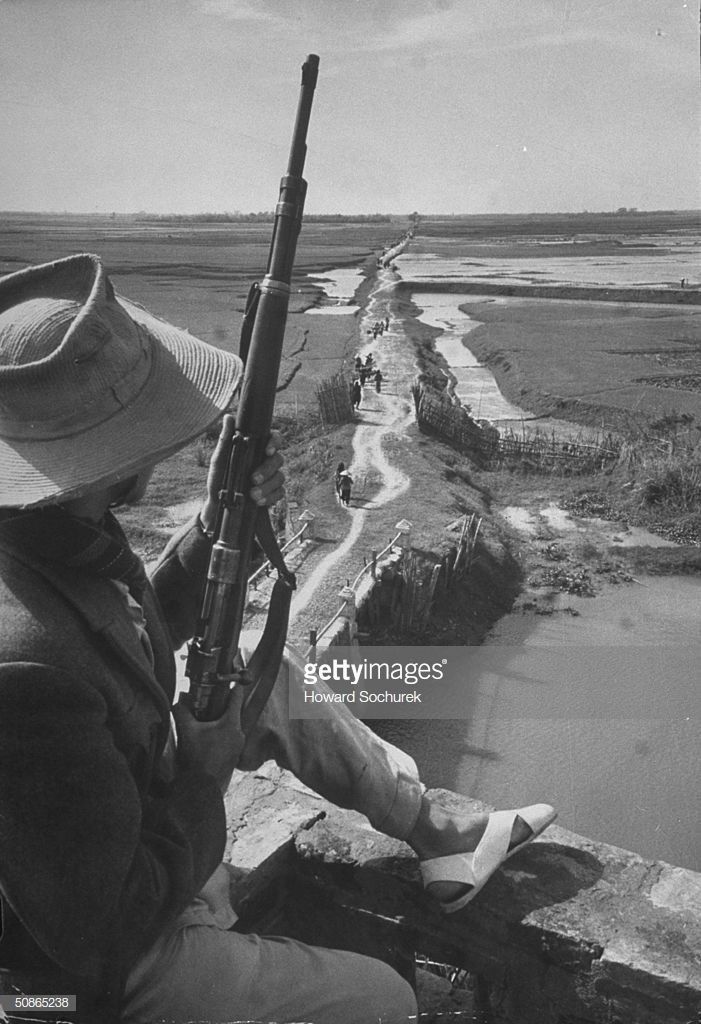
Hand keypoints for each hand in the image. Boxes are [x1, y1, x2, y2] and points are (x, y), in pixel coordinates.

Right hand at [173, 684, 246, 792]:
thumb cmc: (196, 759)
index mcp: (231, 724)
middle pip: (232, 712)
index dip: (231, 685)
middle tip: (207, 702)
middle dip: (220, 706)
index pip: (236, 697)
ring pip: (230, 726)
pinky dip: (219, 735)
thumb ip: (181, 711)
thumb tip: (178, 702)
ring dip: (218, 722)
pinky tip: (206, 738)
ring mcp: (238, 747)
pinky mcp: (233, 757)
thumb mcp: (186, 731)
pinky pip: (229, 739)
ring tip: (203, 721)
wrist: (200, 789)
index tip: (228, 678)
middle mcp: (239, 734)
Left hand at [200, 415, 284, 532]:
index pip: (274, 438)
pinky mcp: (273, 493)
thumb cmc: (218, 477)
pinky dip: (270, 497)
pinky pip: (280, 493)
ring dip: (267, 486)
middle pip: (278, 459)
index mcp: (256, 449)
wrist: (218, 504)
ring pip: (280, 477)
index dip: (275, 442)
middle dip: (267, 470)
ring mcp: (271, 478)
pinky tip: (258, 501)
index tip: (267, 450)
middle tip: (253, 479)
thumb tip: (228, 417)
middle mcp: (266, 461)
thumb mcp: (219, 459)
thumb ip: (225, 439)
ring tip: (252, 495)